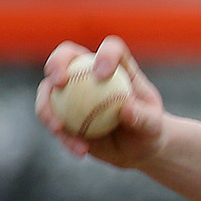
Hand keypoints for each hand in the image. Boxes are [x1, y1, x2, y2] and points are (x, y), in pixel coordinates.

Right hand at [36, 36, 167, 168]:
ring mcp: (72, 92)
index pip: (111, 49)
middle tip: (59, 83)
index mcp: (118, 67)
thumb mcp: (153, 126)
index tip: (101, 74)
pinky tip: (80, 151)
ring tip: (60, 129)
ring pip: (48, 89)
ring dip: (47, 107)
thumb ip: (142, 117)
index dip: (105, 54)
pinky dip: (63, 136)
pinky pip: (52, 120)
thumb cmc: (150, 131)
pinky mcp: (62, 113)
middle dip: (56, 63)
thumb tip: (125, 109)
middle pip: (66, 55)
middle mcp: (89, 72)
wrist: (138, 150)